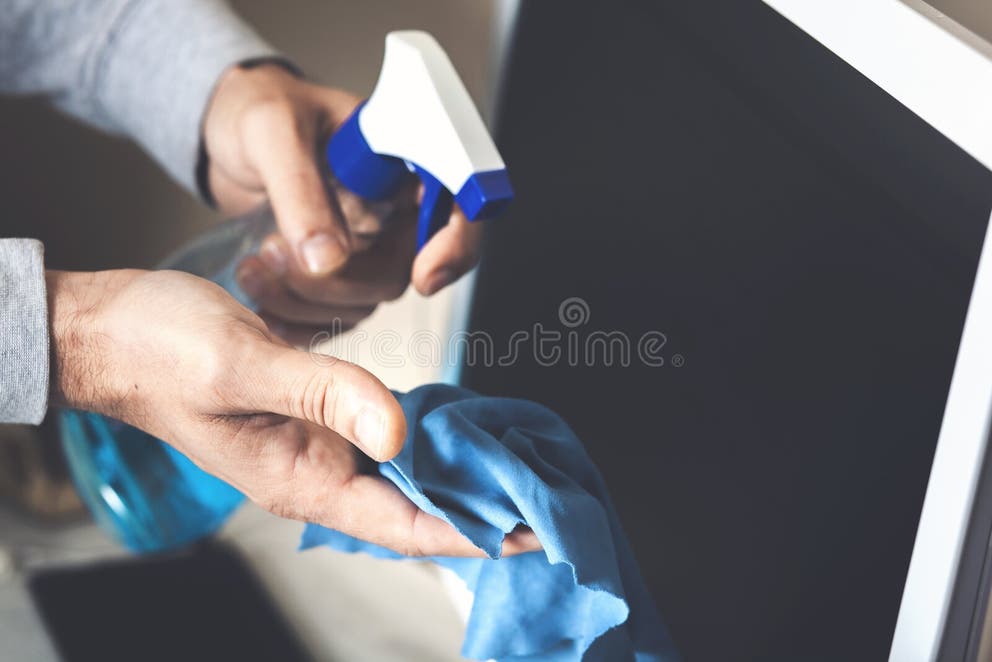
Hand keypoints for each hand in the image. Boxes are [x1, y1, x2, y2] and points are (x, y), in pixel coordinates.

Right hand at [47, 269, 536, 556]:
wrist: (110, 330)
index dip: (468, 530)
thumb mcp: (240, 365)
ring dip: (456, 466)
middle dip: (476, 504)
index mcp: (297, 477)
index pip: (401, 522)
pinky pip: (383, 428)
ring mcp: (315, 442)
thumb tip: (400, 428)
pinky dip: (425, 427)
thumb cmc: (158, 350)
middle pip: (413, 503)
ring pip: (402, 468)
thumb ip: (322, 394)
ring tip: (521, 461)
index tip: (528, 531)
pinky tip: (461, 416)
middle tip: (545, 491)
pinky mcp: (314, 411)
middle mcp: (313, 469)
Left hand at [202, 64, 481, 339]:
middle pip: (403, 271)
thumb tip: (328, 260)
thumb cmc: (258, 109)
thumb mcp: (273, 133)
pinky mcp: (336, 278)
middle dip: (340, 280)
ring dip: (305, 300)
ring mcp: (368, 248)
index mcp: (404, 160)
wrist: (223, 135)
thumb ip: (300, 190)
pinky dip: (294, 319)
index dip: (457, 247)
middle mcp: (395, 210)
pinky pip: (332, 318)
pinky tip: (259, 292)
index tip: (424, 278)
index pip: (460, 208)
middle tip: (276, 252)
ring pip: (364, 302)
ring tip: (254, 263)